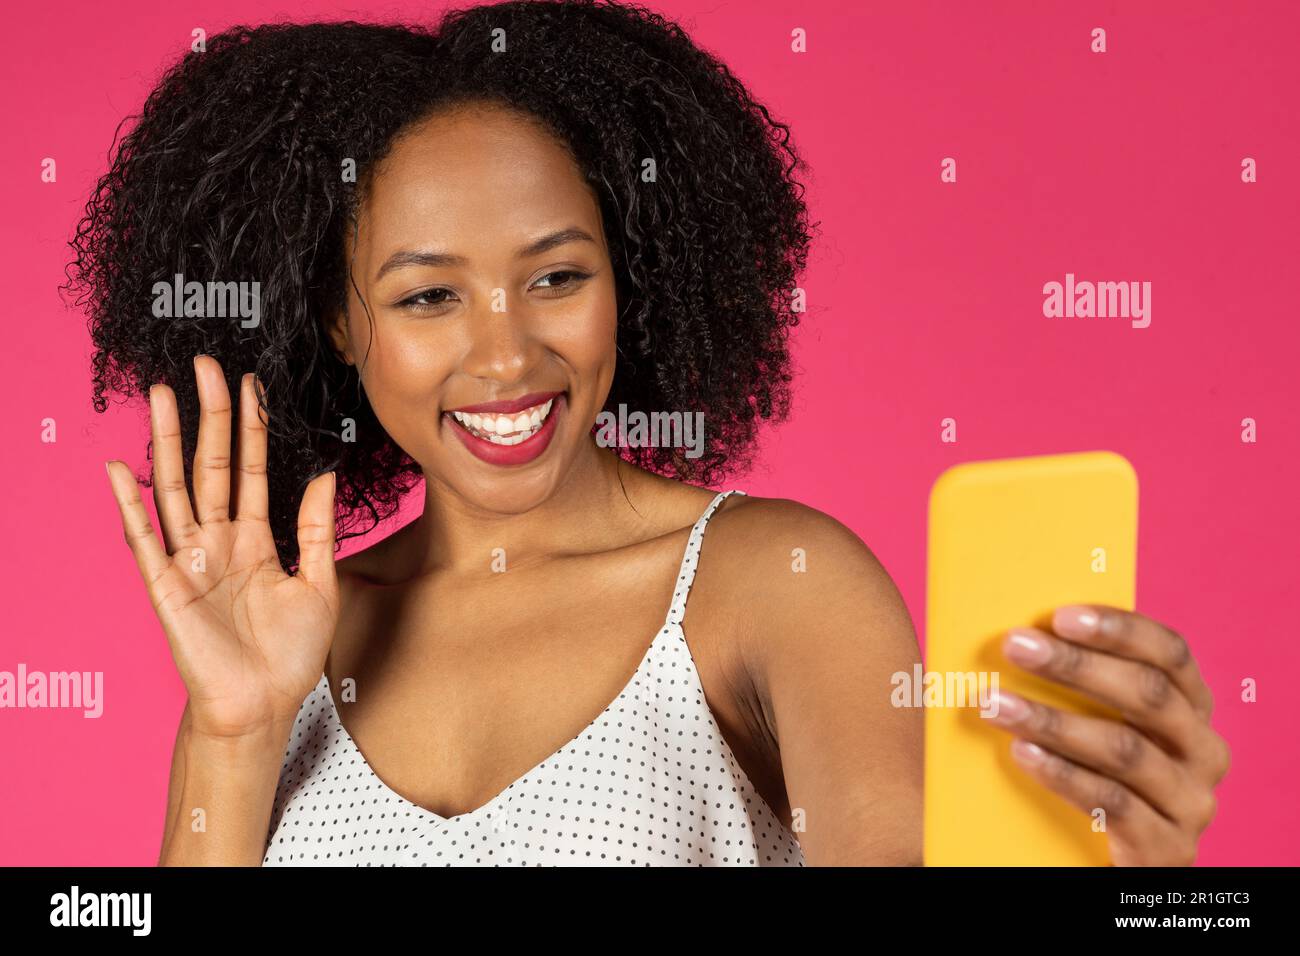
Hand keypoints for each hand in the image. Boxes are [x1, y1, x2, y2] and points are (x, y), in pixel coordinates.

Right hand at [105, 355, 338, 738]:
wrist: (263, 706)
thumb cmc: (289, 654)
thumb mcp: (319, 584)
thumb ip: (317, 529)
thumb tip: (324, 474)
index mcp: (255, 540)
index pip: (251, 470)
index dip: (252, 428)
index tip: (254, 385)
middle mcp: (218, 541)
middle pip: (211, 465)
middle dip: (211, 415)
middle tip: (208, 366)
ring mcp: (189, 560)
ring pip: (176, 488)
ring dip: (169, 441)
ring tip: (164, 394)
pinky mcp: (165, 587)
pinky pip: (143, 540)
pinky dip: (130, 505)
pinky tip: (119, 469)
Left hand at [985, 605, 1228, 865]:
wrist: (1101, 857)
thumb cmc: (1088, 769)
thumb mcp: (1093, 721)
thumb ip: (1075, 680)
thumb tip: (1016, 631)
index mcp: (1191, 706)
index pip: (1170, 653)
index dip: (1119, 629)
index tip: (1061, 615)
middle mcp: (1203, 750)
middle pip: (1147, 695)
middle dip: (1076, 665)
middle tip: (1015, 645)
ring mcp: (1190, 802)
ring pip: (1124, 750)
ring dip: (1053, 721)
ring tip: (995, 703)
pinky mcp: (1167, 849)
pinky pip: (1113, 803)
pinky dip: (1063, 774)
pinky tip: (1021, 752)